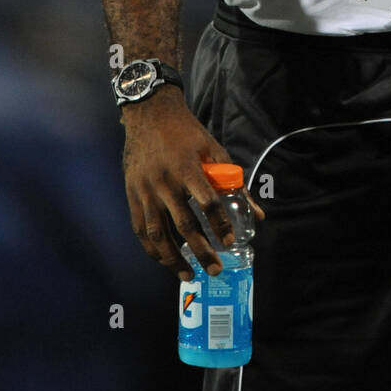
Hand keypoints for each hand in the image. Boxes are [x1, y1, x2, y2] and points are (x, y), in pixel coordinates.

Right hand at [121, 84, 265, 279]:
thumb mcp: (214, 150)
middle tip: (215, 269)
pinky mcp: (132, 195)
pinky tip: (165, 261)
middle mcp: (165, 182)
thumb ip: (235, 182)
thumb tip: (257, 214)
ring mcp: (145, 191)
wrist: (149, 115)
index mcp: (188, 168)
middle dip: (201, 251)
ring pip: (158, 234)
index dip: (220, 225)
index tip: (231, 241)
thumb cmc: (186, 133)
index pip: (208, 203)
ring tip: (189, 275)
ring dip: (173, 259)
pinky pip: (141, 229)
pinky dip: (152, 249)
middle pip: (185, 225)